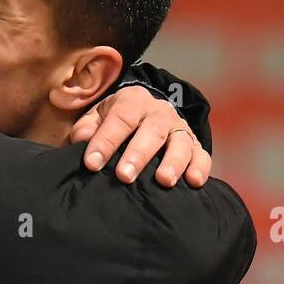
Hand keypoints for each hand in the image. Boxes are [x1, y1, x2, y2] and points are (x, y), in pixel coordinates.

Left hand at [72, 85, 211, 187]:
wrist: (141, 117)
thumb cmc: (113, 123)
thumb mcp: (95, 119)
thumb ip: (86, 129)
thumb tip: (82, 141)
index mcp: (133, 100)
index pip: (120, 118)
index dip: (105, 141)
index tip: (92, 164)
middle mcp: (159, 111)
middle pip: (151, 131)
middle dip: (138, 154)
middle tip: (124, 176)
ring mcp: (179, 128)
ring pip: (180, 143)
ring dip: (173, 162)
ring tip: (163, 181)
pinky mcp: (194, 146)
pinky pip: (201, 155)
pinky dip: (200, 168)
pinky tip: (194, 182)